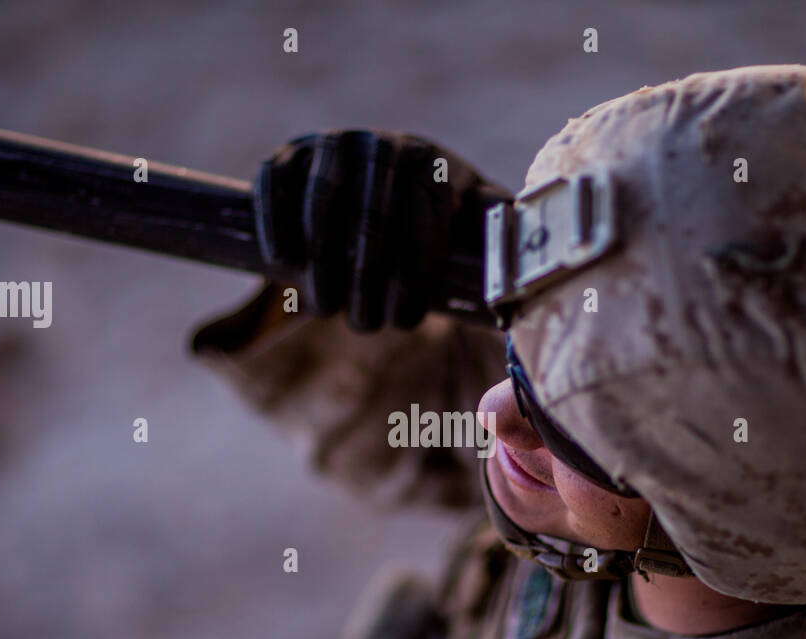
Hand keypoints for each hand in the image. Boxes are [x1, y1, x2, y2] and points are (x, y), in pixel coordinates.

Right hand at [252, 130, 509, 330]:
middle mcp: (383, 145)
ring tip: (326, 307)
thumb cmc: (430, 227)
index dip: (415, 270)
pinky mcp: (289, 156)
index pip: (427, 210)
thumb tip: (528, 283)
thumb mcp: (469, 229)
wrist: (375, 186)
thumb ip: (497, 250)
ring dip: (322, 260)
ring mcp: (333, 145)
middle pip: (375, 212)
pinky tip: (285, 261)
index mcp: (433, 163)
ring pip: (324, 199)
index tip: (405, 320)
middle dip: (368, 278)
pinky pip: (277, 183)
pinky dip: (278, 221)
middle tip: (364, 326)